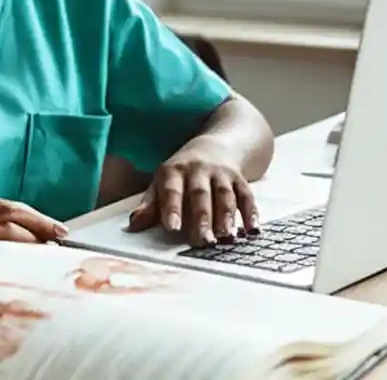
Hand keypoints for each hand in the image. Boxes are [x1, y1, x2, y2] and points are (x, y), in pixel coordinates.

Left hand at [125, 139, 260, 246]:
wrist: (216, 146)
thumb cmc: (182, 172)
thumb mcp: (162, 182)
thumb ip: (150, 205)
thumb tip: (134, 225)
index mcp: (174, 171)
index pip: (172, 190)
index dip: (172, 208)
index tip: (172, 228)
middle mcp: (199, 170)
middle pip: (200, 194)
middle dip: (202, 218)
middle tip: (203, 241)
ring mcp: (221, 174)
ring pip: (225, 195)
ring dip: (227, 217)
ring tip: (226, 237)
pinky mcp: (239, 179)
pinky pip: (246, 195)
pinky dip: (251, 213)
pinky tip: (252, 229)